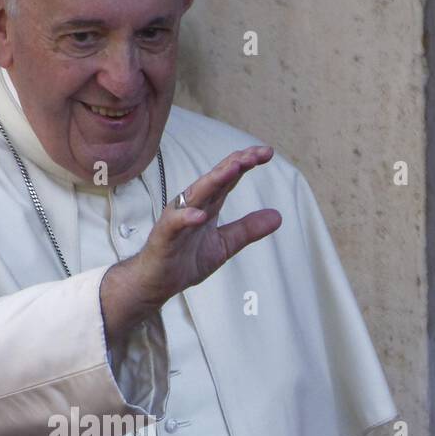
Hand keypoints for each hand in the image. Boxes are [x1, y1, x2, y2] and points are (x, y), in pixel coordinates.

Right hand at [101, 146, 281, 342]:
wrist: (156, 283)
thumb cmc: (184, 260)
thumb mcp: (224, 244)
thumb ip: (248, 229)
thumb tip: (278, 216)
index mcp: (207, 205)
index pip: (228, 178)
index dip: (246, 163)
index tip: (266, 152)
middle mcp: (192, 205)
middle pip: (215, 178)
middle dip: (234, 164)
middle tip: (254, 155)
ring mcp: (177, 218)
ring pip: (197, 193)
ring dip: (214, 180)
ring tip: (233, 168)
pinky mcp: (164, 236)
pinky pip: (175, 223)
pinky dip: (187, 217)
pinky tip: (200, 215)